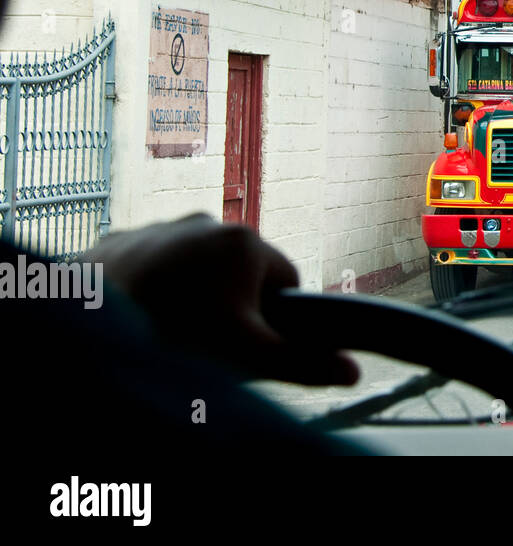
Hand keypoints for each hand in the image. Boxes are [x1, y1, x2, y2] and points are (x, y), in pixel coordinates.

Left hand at [87, 214, 359, 386]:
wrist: (80, 330)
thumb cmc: (172, 337)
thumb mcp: (246, 357)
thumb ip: (302, 363)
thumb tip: (352, 371)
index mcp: (242, 241)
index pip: (285, 279)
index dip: (273, 317)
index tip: (248, 343)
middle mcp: (202, 222)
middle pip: (236, 272)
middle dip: (228, 305)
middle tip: (205, 345)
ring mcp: (153, 227)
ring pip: (189, 267)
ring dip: (185, 295)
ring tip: (164, 333)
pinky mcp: (113, 241)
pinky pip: (144, 265)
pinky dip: (144, 288)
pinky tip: (133, 319)